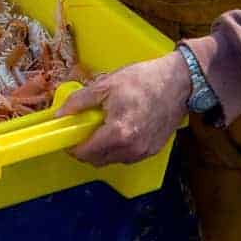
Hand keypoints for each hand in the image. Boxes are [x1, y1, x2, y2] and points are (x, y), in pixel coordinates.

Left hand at [56, 53, 190, 166]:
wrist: (178, 82)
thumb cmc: (145, 80)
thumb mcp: (106, 84)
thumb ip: (80, 101)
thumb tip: (62, 113)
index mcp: (118, 132)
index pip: (86, 153)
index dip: (73, 147)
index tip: (69, 138)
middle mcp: (131, 148)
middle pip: (97, 161)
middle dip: (86, 149)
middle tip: (84, 131)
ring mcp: (143, 151)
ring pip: (112, 160)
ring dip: (102, 150)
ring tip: (103, 127)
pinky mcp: (152, 150)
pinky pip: (127, 156)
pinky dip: (118, 148)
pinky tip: (119, 130)